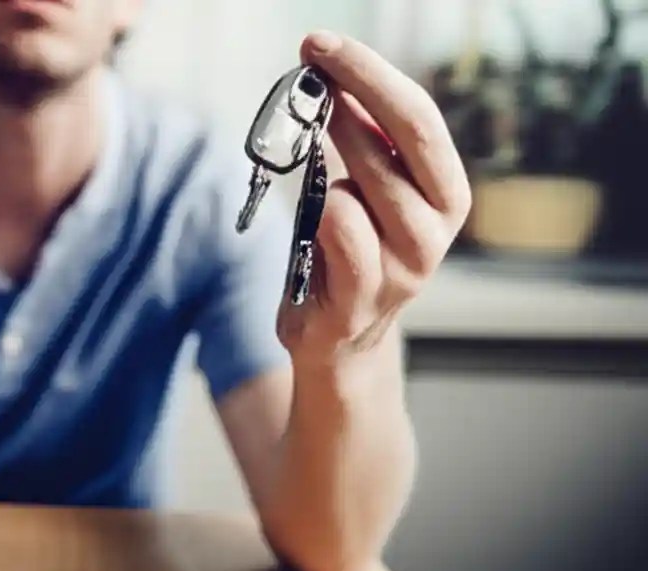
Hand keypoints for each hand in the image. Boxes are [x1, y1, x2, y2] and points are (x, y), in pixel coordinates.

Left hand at [276, 32, 471, 369]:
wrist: (337, 342)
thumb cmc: (344, 256)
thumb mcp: (365, 193)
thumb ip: (363, 145)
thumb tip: (334, 78)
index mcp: (444, 193)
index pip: (419, 117)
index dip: (372, 73)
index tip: (325, 44)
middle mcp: (436, 228)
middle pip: (406, 136)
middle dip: (356, 85)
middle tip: (310, 58)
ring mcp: (404, 267)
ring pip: (373, 185)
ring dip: (338, 144)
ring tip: (309, 128)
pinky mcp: (362, 300)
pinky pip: (347, 238)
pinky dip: (328, 210)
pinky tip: (316, 201)